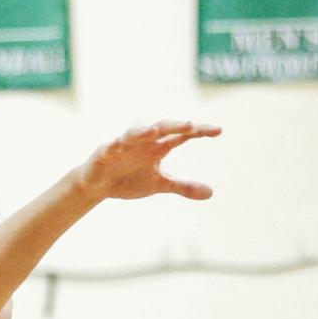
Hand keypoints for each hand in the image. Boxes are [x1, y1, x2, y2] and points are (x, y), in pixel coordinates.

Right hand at [77, 122, 220, 205]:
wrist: (99, 185)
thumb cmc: (130, 180)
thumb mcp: (159, 185)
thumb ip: (184, 187)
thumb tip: (212, 193)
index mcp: (159, 147)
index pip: (182, 136)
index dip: (199, 132)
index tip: (218, 131)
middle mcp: (145, 141)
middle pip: (163, 129)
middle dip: (175, 126)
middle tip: (190, 125)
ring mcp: (125, 144)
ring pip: (135, 134)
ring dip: (144, 131)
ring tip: (154, 131)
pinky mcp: (105, 151)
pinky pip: (111, 146)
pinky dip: (116, 145)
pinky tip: (119, 144)